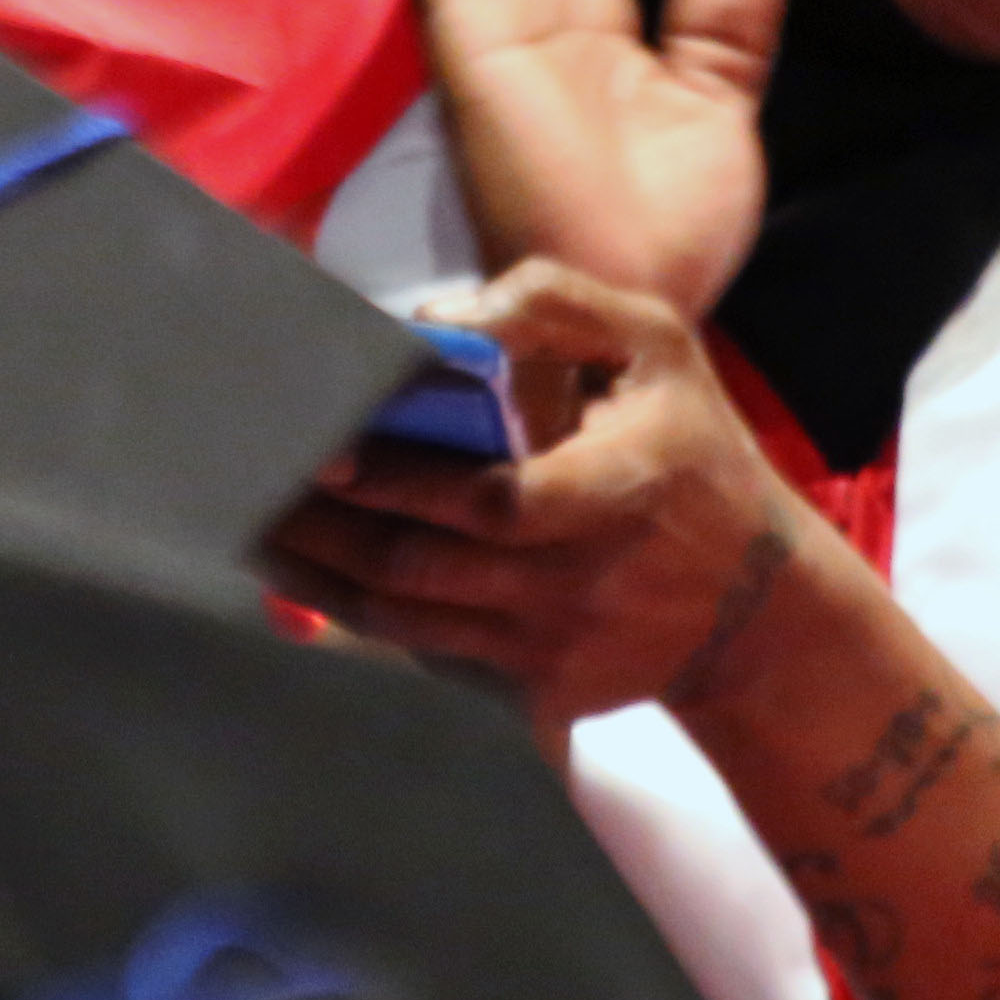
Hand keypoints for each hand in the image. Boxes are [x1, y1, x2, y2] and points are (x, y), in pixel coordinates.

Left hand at [261, 259, 834, 739]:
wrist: (757, 611)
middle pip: (417, 565)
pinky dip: (356, 624)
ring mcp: (554, 648)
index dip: (398, 480)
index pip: (490, 499)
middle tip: (243, 482)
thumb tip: (439, 319)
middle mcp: (580, 581)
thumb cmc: (695, 455)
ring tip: (249, 528)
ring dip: (315, 577)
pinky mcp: (537, 692)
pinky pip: (425, 658)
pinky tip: (305, 583)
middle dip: (318, 527)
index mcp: (619, 489)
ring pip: (402, 622)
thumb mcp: (657, 349)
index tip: (324, 447)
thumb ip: (556, 307)